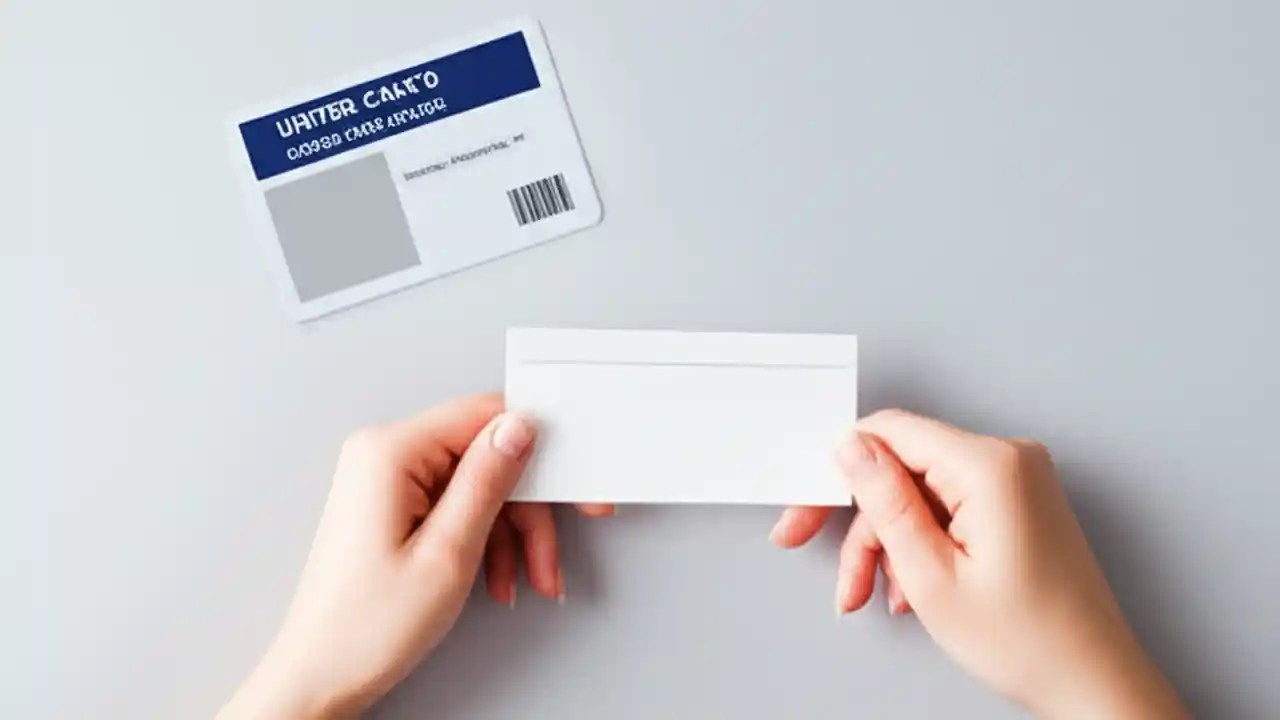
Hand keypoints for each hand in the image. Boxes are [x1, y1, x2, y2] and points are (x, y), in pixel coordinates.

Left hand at [220, 395, 609, 718]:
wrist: (318, 678)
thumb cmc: (363, 628)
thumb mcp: (448, 552)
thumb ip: (488, 481)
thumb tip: (519, 429)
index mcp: (390, 452)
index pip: (485, 415)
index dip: (540, 449)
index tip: (572, 484)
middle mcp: (384, 456)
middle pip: (487, 457)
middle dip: (528, 511)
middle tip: (550, 553)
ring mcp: (386, 480)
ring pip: (479, 486)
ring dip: (512, 535)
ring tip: (525, 580)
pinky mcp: (392, 505)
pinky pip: (456, 505)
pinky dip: (486, 540)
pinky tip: (498, 578)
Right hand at [775, 410, 1185, 718]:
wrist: (1092, 681)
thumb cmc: (1029, 641)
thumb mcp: (930, 575)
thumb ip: (885, 501)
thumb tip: (851, 448)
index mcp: (990, 465)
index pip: (889, 432)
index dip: (839, 472)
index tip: (806, 514)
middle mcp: (1009, 458)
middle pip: (902, 468)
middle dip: (862, 524)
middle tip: (832, 566)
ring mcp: (1017, 480)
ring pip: (920, 494)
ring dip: (889, 545)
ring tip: (874, 596)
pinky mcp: (1017, 501)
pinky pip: (947, 507)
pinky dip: (921, 544)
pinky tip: (911, 588)